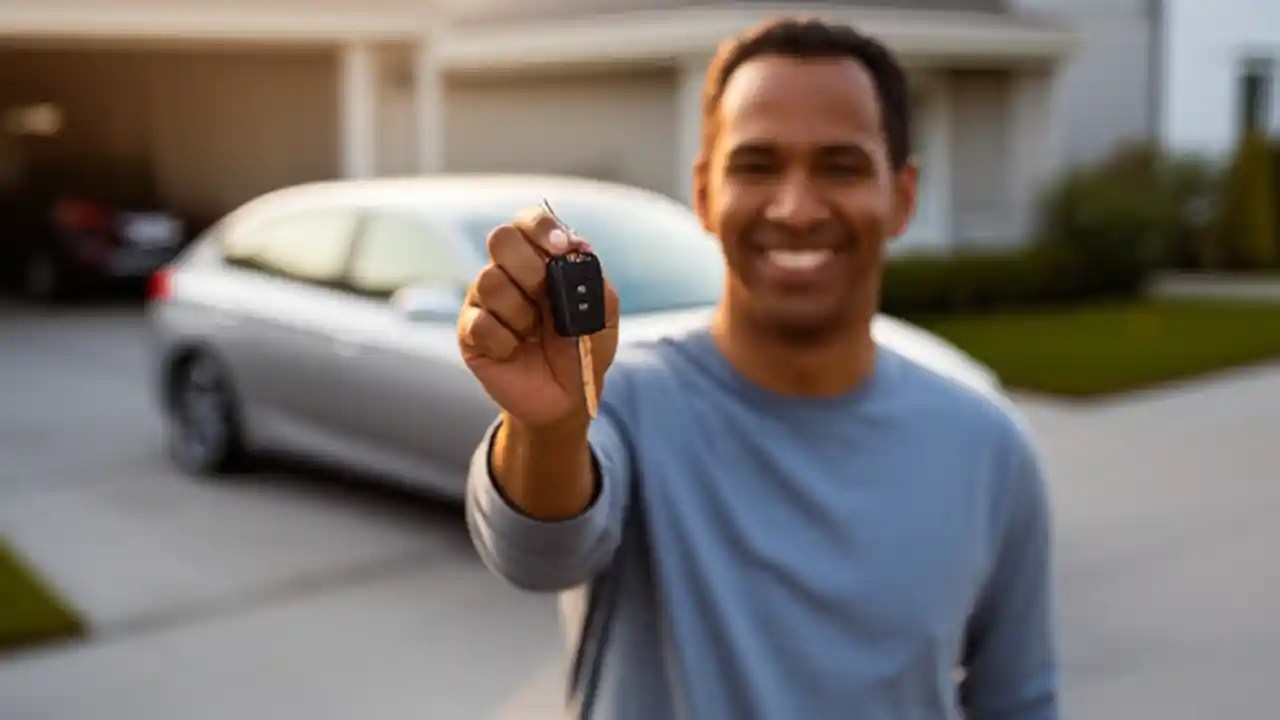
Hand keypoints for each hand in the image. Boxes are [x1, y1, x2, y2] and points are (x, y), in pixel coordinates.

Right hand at [458, 205, 619, 429]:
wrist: (565, 398)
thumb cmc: (582, 350)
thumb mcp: (602, 314)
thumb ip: (593, 279)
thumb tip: (576, 248)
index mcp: (540, 259)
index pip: (528, 221)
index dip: (540, 227)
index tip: (560, 248)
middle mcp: (509, 271)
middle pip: (501, 238)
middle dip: (530, 269)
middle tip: (546, 299)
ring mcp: (484, 299)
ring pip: (489, 281)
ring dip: (522, 313)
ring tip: (534, 333)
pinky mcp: (470, 331)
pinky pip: (480, 323)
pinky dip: (505, 341)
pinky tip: (515, 351)